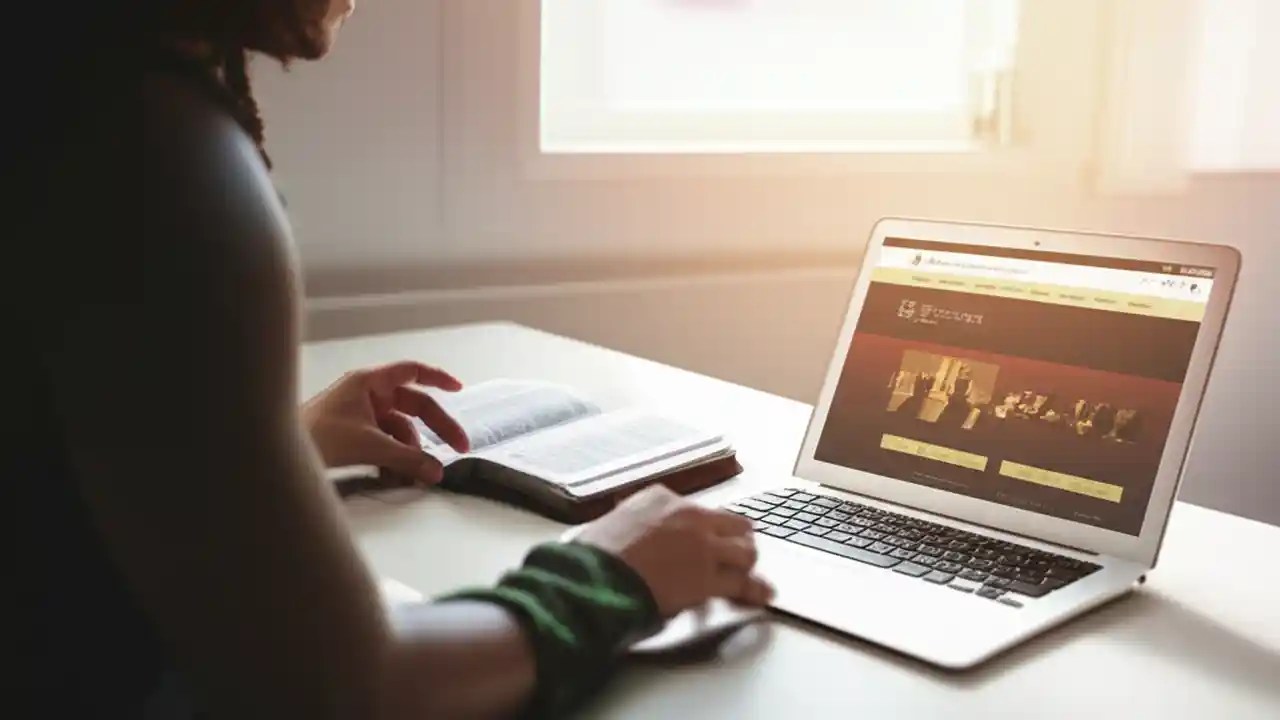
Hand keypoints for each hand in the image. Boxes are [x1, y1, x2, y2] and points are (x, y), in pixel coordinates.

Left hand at [302, 361, 469, 482]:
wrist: (277, 453)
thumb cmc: (318, 437)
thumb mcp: (370, 446)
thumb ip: (407, 459)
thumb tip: (437, 471)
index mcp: (369, 382)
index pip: (412, 371)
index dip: (438, 378)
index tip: (459, 390)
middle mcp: (366, 393)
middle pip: (413, 405)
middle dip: (435, 428)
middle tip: (457, 448)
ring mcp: (359, 413)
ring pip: (400, 428)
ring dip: (411, 450)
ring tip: (417, 474)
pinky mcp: (353, 433)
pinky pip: (384, 441)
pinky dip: (394, 457)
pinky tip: (396, 476)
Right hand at [576, 486, 772, 617]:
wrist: (592, 579)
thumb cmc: (591, 557)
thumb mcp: (608, 523)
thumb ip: (626, 521)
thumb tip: (620, 526)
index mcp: (662, 498)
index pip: (699, 511)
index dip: (705, 530)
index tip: (704, 541)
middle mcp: (689, 516)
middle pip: (733, 522)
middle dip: (736, 540)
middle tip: (735, 556)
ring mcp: (702, 545)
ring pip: (745, 550)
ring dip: (745, 565)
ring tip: (744, 576)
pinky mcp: (708, 578)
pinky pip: (742, 584)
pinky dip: (754, 590)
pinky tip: (762, 594)